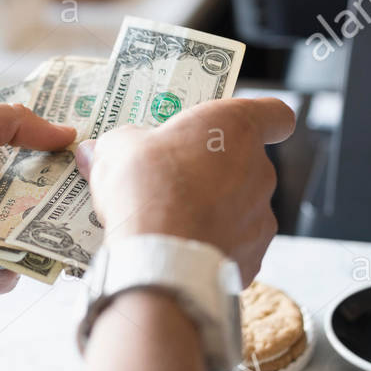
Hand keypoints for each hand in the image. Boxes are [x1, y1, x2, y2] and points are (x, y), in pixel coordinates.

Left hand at [0, 99, 75, 298]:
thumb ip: (10, 122)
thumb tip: (67, 134)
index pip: (11, 166)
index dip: (44, 168)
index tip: (81, 172)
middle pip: (9, 210)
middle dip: (43, 214)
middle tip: (79, 218)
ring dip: (23, 251)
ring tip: (49, 250)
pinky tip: (11, 274)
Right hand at [73, 97, 295, 284]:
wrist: (159, 256)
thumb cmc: (145, 187)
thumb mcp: (117, 149)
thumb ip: (118, 143)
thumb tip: (94, 151)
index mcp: (236, 128)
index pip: (276, 114)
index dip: (263, 119)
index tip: (242, 128)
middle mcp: (259, 170)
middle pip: (248, 164)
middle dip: (217, 171)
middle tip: (176, 180)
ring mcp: (261, 216)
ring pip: (242, 208)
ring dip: (216, 211)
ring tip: (175, 222)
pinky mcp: (252, 256)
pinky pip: (234, 245)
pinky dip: (213, 246)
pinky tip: (182, 251)